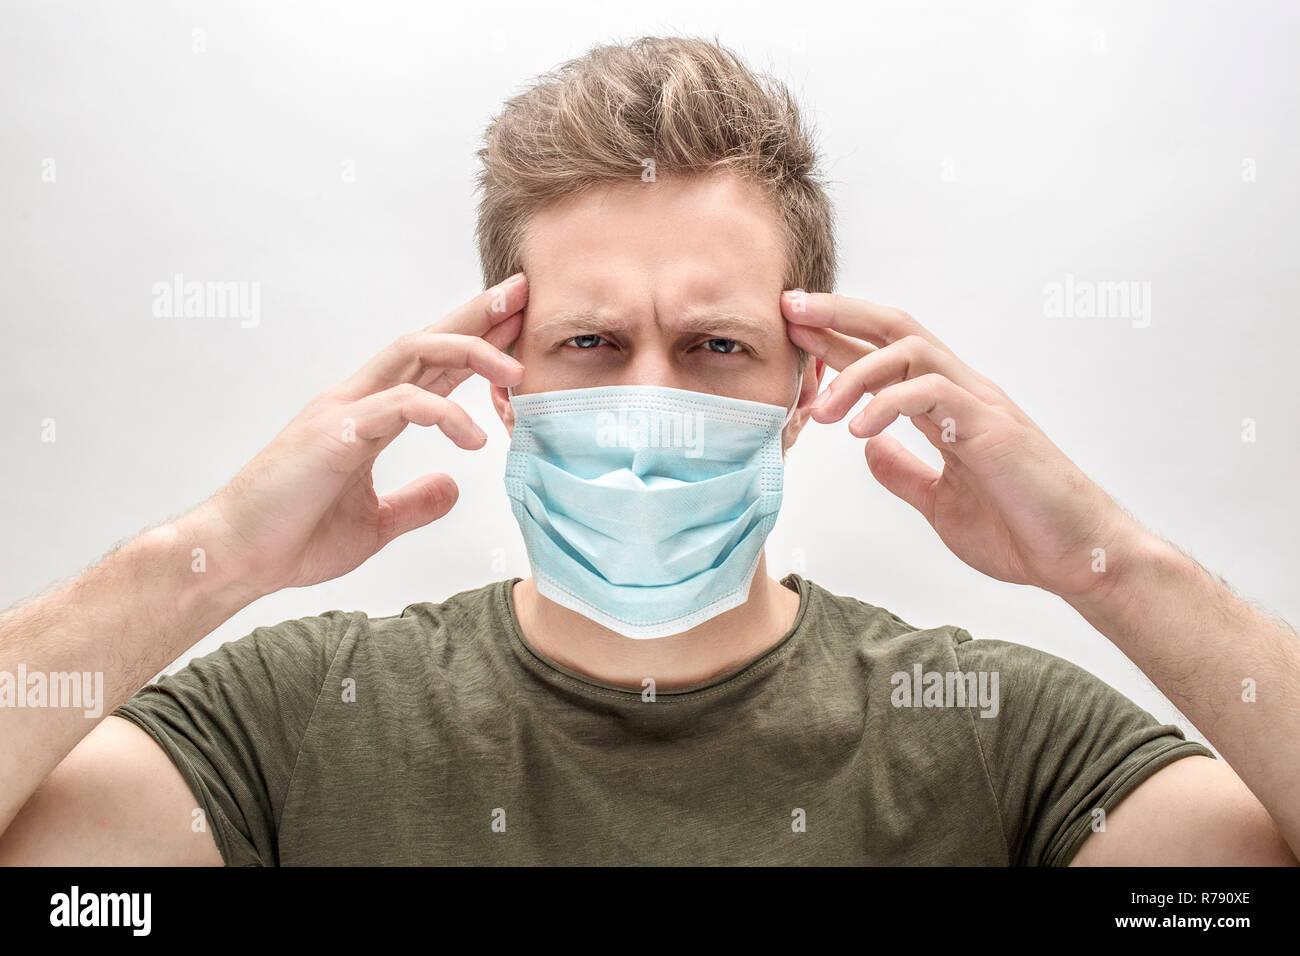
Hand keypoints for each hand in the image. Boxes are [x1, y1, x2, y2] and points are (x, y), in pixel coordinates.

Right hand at [190, 275, 527, 595]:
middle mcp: (355, 401)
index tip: (515, 323)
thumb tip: (451, 488)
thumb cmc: (292, 538)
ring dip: (468, 351)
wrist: (236, 558)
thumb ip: (414, 502)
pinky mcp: (333, 434)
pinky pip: (398, 405)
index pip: (429, 365)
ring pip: (412, 353)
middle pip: (425, 340)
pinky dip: (441, 412)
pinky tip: (473, 437)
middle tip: (523, 294)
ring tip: (515, 372)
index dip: (473, 341)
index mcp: (366, 416)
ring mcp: (342, 411)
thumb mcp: (375, 523)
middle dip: (476, 315)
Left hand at [782, 290, 1144, 602]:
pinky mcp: (993, 428)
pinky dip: (889, 403)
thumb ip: (904, 473)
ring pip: (911, 350)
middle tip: (788, 310)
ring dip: (856, 369)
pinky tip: (859, 428)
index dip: (837, 338)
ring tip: (819, 407)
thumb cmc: (1021, 530)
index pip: (885, 357)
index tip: (792, 327)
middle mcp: (963, 393)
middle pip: (896, 328)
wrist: (1080, 559)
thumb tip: (869, 451)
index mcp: (947, 407)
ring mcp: (980, 405)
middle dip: (839, 314)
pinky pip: (933, 394)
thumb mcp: (940, 502)